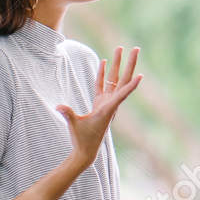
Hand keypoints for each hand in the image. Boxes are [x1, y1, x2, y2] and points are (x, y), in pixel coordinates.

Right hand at [57, 46, 141, 166]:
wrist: (86, 151)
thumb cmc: (82, 140)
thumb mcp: (74, 126)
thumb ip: (68, 114)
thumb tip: (59, 106)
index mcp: (107, 109)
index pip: (121, 95)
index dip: (131, 86)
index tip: (141, 76)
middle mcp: (110, 104)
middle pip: (123, 80)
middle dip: (129, 64)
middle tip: (136, 48)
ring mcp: (106, 103)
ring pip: (114, 80)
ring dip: (118, 64)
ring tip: (120, 48)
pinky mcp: (100, 103)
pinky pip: (103, 85)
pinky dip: (103, 73)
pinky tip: (104, 61)